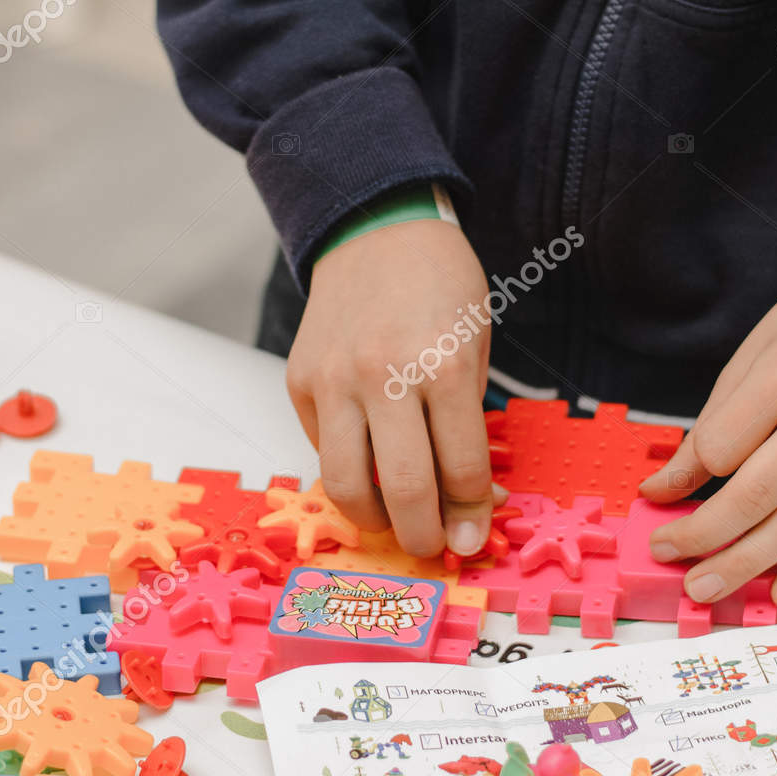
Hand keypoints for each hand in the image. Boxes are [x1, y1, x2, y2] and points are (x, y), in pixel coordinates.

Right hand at [286, 219, 494, 556]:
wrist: (376, 228)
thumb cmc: (440, 288)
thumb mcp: (475, 346)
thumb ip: (470, 425)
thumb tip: (473, 503)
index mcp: (443, 366)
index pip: (461, 469)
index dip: (471, 517)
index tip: (471, 540)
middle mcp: (385, 376)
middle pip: (405, 489)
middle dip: (424, 536)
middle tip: (433, 547)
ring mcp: (335, 379)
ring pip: (346, 485)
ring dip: (374, 518)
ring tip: (392, 519)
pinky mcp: (300, 381)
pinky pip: (323, 450)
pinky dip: (347, 470)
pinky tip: (369, 464)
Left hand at [640, 245, 776, 608]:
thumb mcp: (753, 352)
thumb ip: (711, 422)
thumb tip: (666, 486)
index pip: (722, 447)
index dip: (685, 477)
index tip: (658, 495)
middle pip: (757, 496)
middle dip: (704, 536)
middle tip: (666, 554)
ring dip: (745, 565)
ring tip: (705, 589)